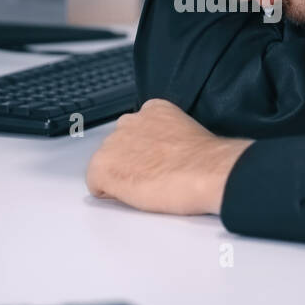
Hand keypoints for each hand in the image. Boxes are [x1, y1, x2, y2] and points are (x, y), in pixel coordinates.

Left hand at [85, 99, 252, 215]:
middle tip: (154, 177)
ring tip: (149, 186)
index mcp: (152, 110)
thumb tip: (164, 153)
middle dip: (130, 163)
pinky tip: (135, 194)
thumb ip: (167, 136)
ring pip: (107, 165)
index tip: (157, 162)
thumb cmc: (205, 161)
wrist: (208, 172)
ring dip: (121, 177)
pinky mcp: (104, 167)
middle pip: (118, 148)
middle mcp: (129, 121)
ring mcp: (113, 143)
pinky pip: (96, 185)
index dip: (145, 153)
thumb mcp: (187, 134)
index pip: (135, 131)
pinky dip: (111, 194)